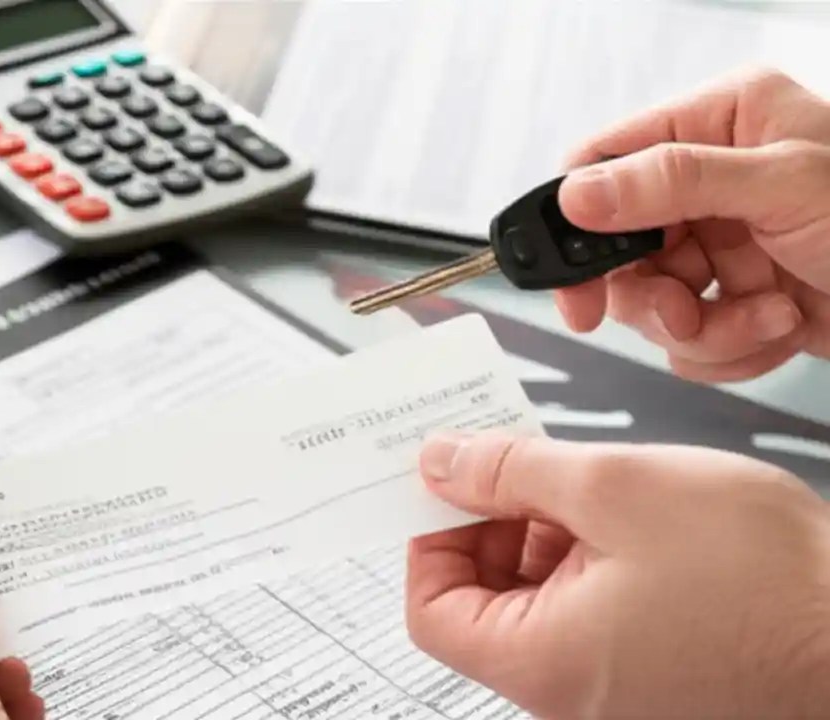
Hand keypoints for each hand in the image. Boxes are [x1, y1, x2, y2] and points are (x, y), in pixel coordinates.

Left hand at [406, 432, 829, 718]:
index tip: (450, 482)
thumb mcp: (619, 488)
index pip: (430, 609)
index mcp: (543, 662)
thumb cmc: (771, 580)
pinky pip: (590, 617)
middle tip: (520, 464)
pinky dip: (590, 561)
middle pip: (483, 604)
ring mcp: (613, 691)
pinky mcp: (653, 677)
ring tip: (589, 485)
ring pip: (539, 604)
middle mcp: (570, 694)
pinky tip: (625, 518)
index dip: (431, 536)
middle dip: (493, 524)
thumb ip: (512, 472)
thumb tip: (442, 464)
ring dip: (546, 536)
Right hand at [555, 68, 829, 381]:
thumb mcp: (783, 186)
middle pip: (621, 245)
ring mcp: (724, 240)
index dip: (577, 224)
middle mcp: (714, 178)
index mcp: (721, 121)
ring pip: (654, 300)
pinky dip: (731, 348)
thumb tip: (578, 195)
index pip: (607, 162)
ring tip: (764, 318)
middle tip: (680, 314)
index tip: (573, 284)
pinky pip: (691, 337)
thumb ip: (673, 182)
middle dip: (653, 294)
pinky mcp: (736, 295)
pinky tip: (781, 329)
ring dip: (703, 328)